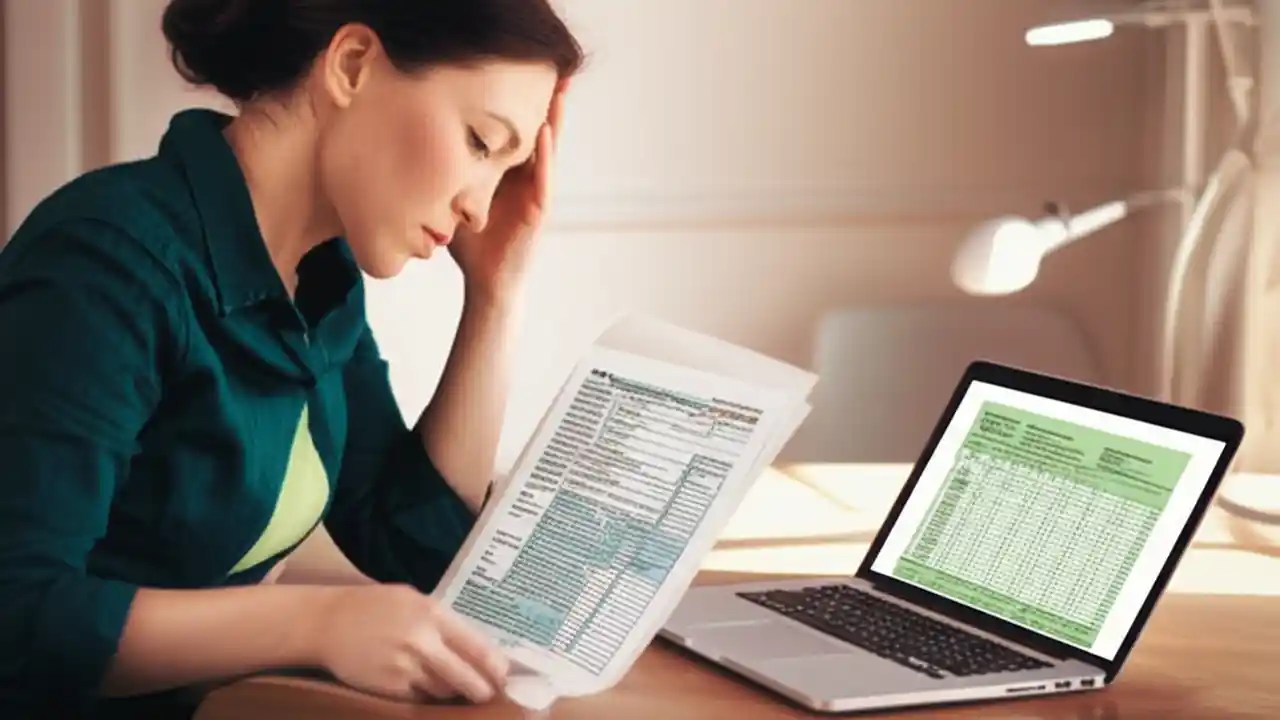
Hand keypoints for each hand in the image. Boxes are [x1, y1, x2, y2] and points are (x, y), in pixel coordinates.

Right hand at [312, 584, 508, 703]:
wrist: (326, 623)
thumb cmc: (373, 607)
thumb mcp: (411, 599)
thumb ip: (441, 621)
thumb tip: (474, 646)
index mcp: (432, 614)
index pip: (476, 646)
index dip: (495, 666)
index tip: (504, 675)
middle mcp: (422, 642)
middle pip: (466, 677)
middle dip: (481, 690)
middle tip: (489, 693)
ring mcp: (405, 668)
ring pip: (444, 691)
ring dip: (454, 692)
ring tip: (458, 689)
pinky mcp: (389, 688)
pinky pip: (420, 698)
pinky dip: (428, 697)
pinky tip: (427, 689)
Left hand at [449, 78, 568, 300]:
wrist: (487, 285)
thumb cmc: (472, 248)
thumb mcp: (455, 201)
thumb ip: (447, 177)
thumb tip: (412, 152)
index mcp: (509, 176)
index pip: (517, 134)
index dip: (520, 107)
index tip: (518, 76)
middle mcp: (527, 181)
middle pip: (538, 133)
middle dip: (544, 103)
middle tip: (551, 70)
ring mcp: (536, 194)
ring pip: (547, 150)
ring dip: (553, 120)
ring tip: (558, 91)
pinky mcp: (539, 211)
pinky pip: (544, 177)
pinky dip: (544, 155)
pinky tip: (543, 132)